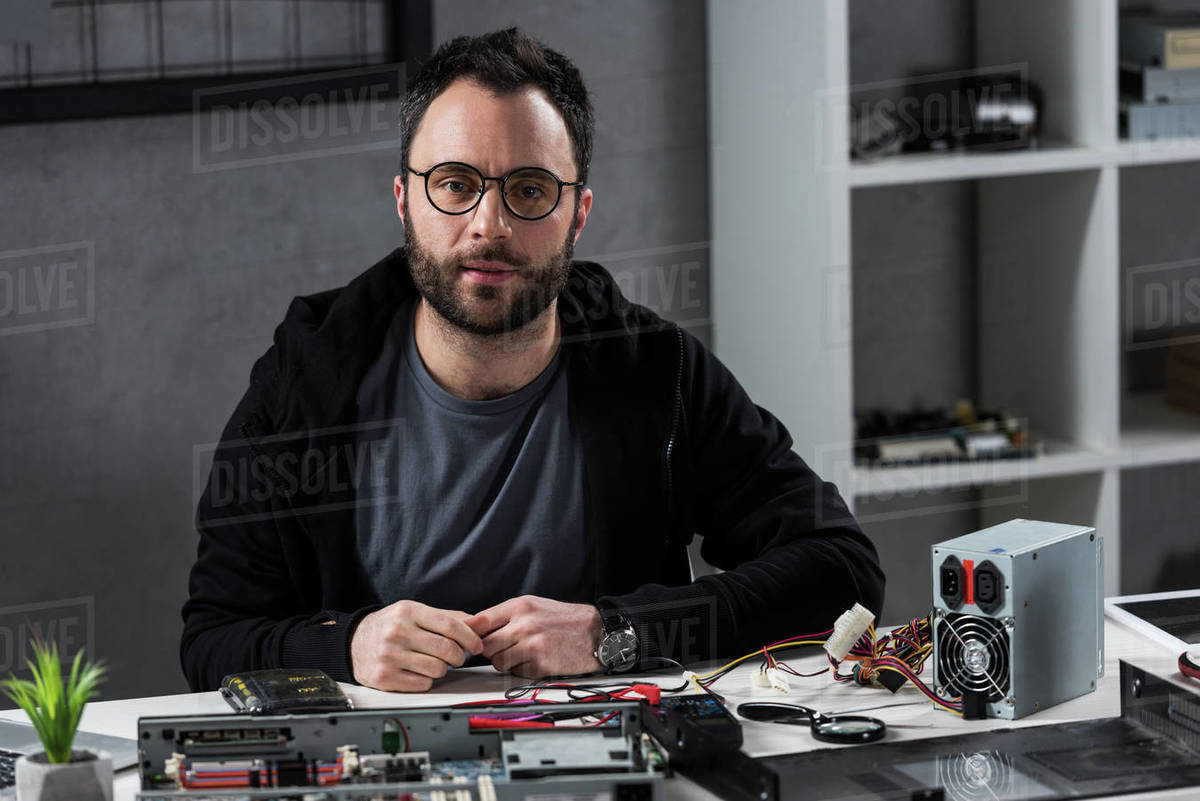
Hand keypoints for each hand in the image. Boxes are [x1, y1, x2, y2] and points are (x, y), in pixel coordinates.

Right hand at [350, 600, 483, 691]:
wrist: (352, 642)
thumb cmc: (390, 626)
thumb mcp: (415, 613)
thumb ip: (448, 617)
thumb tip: (481, 622)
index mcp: (408, 612)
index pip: (450, 625)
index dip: (470, 637)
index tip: (477, 645)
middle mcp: (397, 632)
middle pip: (447, 649)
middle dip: (459, 656)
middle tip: (456, 656)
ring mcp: (389, 656)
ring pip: (437, 669)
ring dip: (442, 669)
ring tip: (434, 662)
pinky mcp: (385, 677)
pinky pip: (423, 684)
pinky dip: (427, 680)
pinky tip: (418, 671)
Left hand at [466, 596, 603, 678]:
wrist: (596, 632)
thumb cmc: (564, 619)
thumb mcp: (534, 606)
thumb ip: (506, 615)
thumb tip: (477, 626)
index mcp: (520, 607)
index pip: (481, 621)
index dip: (472, 633)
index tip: (472, 639)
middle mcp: (524, 625)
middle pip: (486, 646)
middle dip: (491, 650)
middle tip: (503, 648)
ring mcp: (532, 646)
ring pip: (499, 662)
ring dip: (506, 662)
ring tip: (522, 654)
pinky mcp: (541, 665)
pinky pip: (517, 673)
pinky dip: (523, 670)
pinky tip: (537, 660)